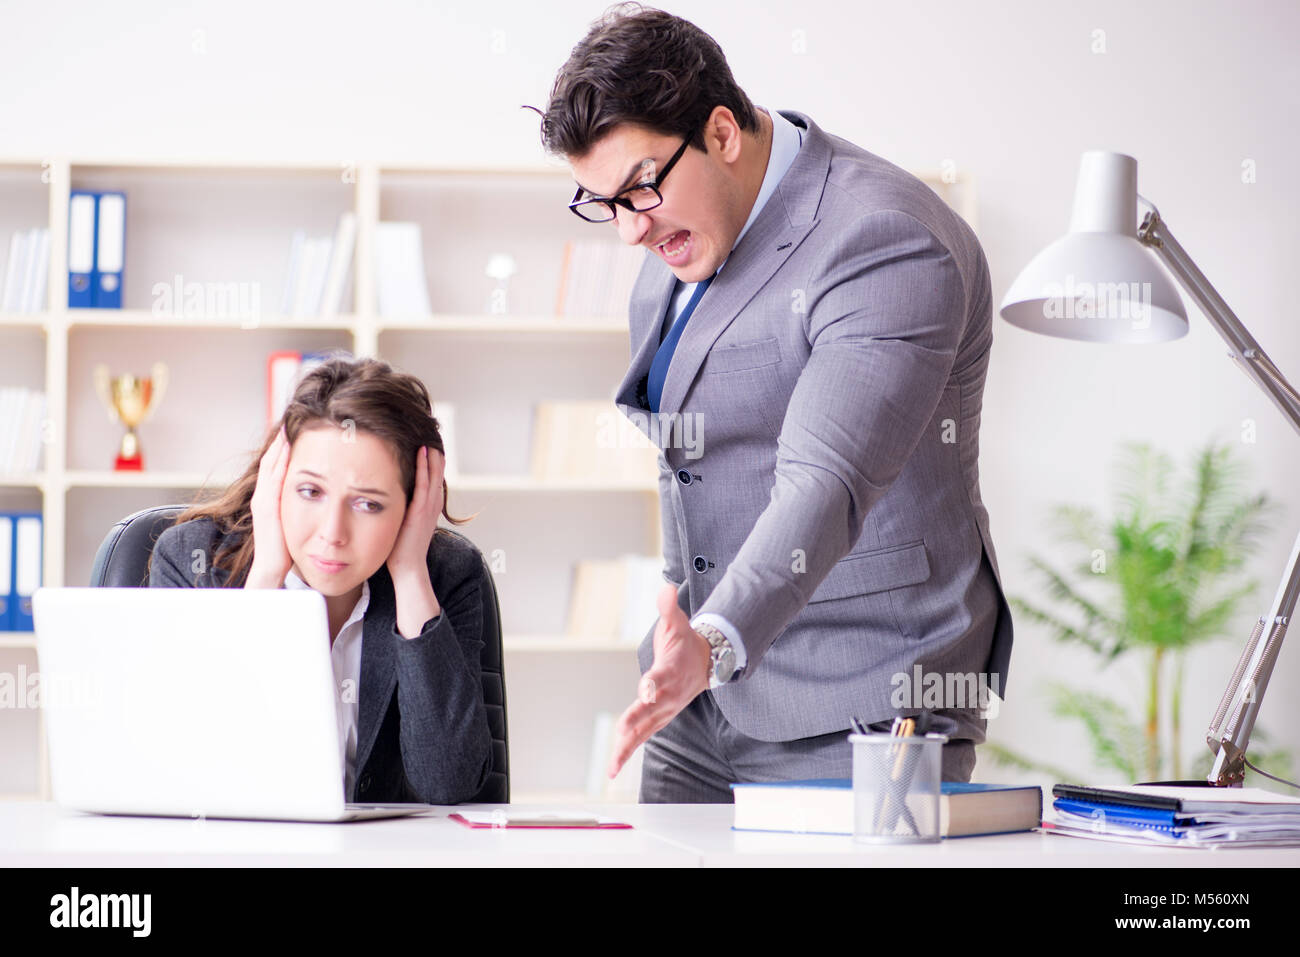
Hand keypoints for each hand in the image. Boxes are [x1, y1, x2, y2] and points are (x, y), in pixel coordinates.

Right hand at [246, 426, 293, 587]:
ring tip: (290, 424)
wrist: (271, 568)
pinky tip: (288, 446)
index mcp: (269, 497)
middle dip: (283, 438)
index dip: (285, 446)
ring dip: (280, 444)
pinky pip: (274, 476)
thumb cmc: (285, 549)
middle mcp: (263, 494)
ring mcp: (263, 498)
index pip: (276, 464)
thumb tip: (316, 494)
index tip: (296, 428)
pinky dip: (280, 459)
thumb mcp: (293, 521)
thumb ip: (300, 505)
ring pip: (271, 463)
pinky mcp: (267, 505)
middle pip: (272, 458)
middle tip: (293, 416)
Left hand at [386, 446, 444, 581]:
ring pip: (433, 474)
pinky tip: (422, 453)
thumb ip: (402, 508)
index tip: (427, 443)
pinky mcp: (420, 511)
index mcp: (429, 507)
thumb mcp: (404, 523)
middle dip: (435, 453)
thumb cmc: (401, 548)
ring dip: (431, 455)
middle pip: (437, 472)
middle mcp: (432, 504)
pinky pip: (423, 484)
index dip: (432, 460)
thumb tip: (389, 495)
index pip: (433, 477)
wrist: (408, 567)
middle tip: (432, 433)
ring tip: (429, 436)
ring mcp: (428, 507)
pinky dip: (424, 468)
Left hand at [607, 583, 710, 778]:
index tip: (645, 691)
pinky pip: (642, 737)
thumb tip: (665, 588)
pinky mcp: (659, 719)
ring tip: (612, 766)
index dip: (652, 684)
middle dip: (635, 724)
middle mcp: (666, 695)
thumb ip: (668, 608)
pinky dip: (628, 751)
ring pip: (644, 731)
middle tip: (620, 736)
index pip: (659, 678)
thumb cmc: (685, 643)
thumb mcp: (677, 622)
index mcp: (669, 672)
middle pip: (649, 712)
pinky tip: (614, 766)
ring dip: (628, 747)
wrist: (707, 664)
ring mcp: (664, 710)